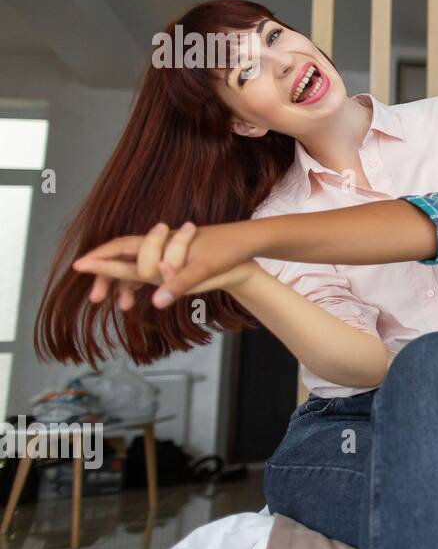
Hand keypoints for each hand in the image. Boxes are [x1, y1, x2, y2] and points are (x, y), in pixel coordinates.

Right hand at [73, 221, 260, 308]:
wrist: (248, 244)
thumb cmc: (227, 252)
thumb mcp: (204, 269)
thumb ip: (180, 283)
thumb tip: (156, 302)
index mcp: (161, 243)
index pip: (122, 248)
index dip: (100, 257)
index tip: (78, 266)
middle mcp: (160, 244)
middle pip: (122, 257)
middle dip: (106, 275)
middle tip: (96, 298)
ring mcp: (167, 251)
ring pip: (135, 265)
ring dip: (122, 282)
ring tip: (117, 305)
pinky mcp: (177, 258)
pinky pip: (149, 270)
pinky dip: (139, 283)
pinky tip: (137, 298)